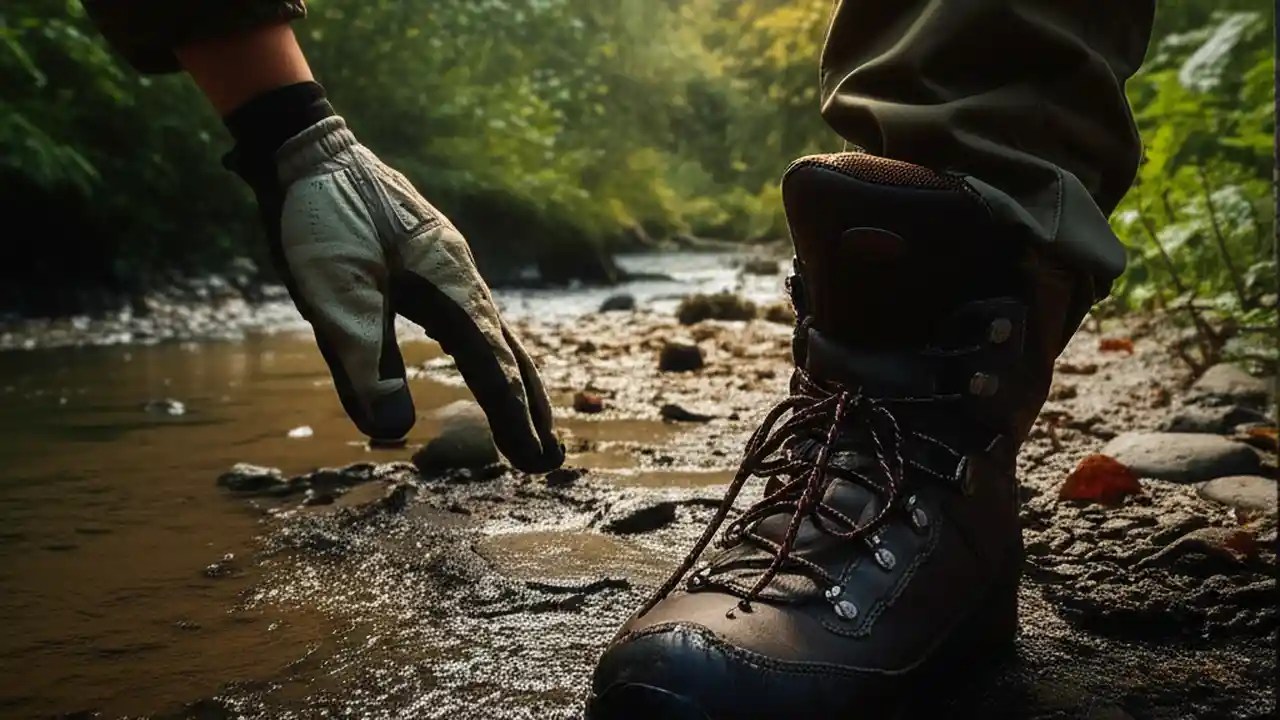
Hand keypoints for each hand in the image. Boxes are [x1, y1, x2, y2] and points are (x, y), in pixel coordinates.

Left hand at [237, 116, 562, 472]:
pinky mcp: (429, 266)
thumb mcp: (331, 291)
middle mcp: (460, 277)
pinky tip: (488, 368)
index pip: (489, 363)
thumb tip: (391, 433)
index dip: (511, 416)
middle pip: (508, 353)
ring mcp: (448, 269)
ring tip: (534, 430)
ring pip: (496, 337)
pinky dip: (492, 357)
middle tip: (548, 463)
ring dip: (516, 387)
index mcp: (447, 283)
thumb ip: (363, 359)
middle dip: (529, 410)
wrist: (305, 151)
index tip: (534, 461)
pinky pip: (474, 322)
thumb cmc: (318, 217)